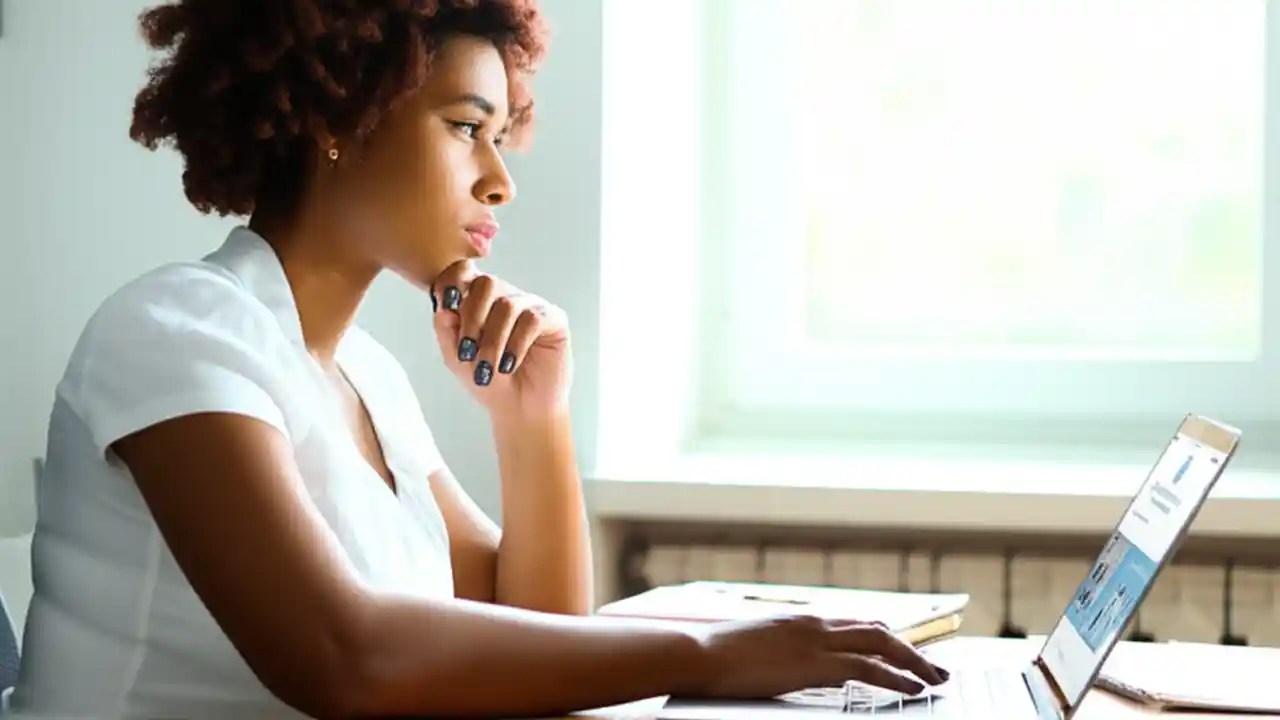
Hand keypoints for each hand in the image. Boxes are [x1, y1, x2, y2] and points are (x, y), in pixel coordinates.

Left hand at [431, 261, 571, 418]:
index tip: (445, 302)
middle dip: (472, 318)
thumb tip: (443, 308)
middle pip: (487, 283)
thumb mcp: (457, 359)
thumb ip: (446, 332)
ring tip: (487, 369)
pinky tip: (509, 365)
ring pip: (507, 305)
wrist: (520, 411)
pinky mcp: (554, 319)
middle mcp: (506, 297)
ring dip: (492, 341)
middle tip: (467, 352)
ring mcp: (531, 306)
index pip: (465, 272)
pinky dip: (516, 344)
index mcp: (480, 301)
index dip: (453, 280)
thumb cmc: (489, 382)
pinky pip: (532, 319)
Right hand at [681, 615, 948, 699]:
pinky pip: (868, 669)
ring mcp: (816, 641)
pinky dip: (896, 677)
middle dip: (909, 649)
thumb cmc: (715, 657)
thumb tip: (786, 664)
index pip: (855, 625)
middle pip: (877, 631)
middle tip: (935, 667)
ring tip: (936, 678)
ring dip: (913, 661)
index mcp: (801, 621)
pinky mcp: (815, 663)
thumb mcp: (754, 649)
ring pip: (881, 646)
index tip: (904, 651)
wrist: (700, 654)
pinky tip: (913, 688)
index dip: (885, 639)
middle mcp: (815, 624)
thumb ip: (778, 652)